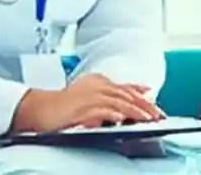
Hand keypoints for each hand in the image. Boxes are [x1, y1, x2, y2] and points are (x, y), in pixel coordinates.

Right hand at [12, 73, 164, 133]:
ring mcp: (91, 95)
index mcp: (98, 80)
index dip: (141, 93)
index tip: (154, 100)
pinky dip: (116, 114)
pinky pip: (104, 110)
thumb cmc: (64, 105)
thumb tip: (126, 103)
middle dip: (144, 105)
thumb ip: (107, 96)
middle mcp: (96, 85)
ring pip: (119, 101)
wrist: (43, 108)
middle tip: (157, 114)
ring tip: (147, 118)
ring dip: (135, 110)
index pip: (125, 86)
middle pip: (126, 94)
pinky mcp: (84, 107)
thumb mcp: (88, 95)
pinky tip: (125, 119)